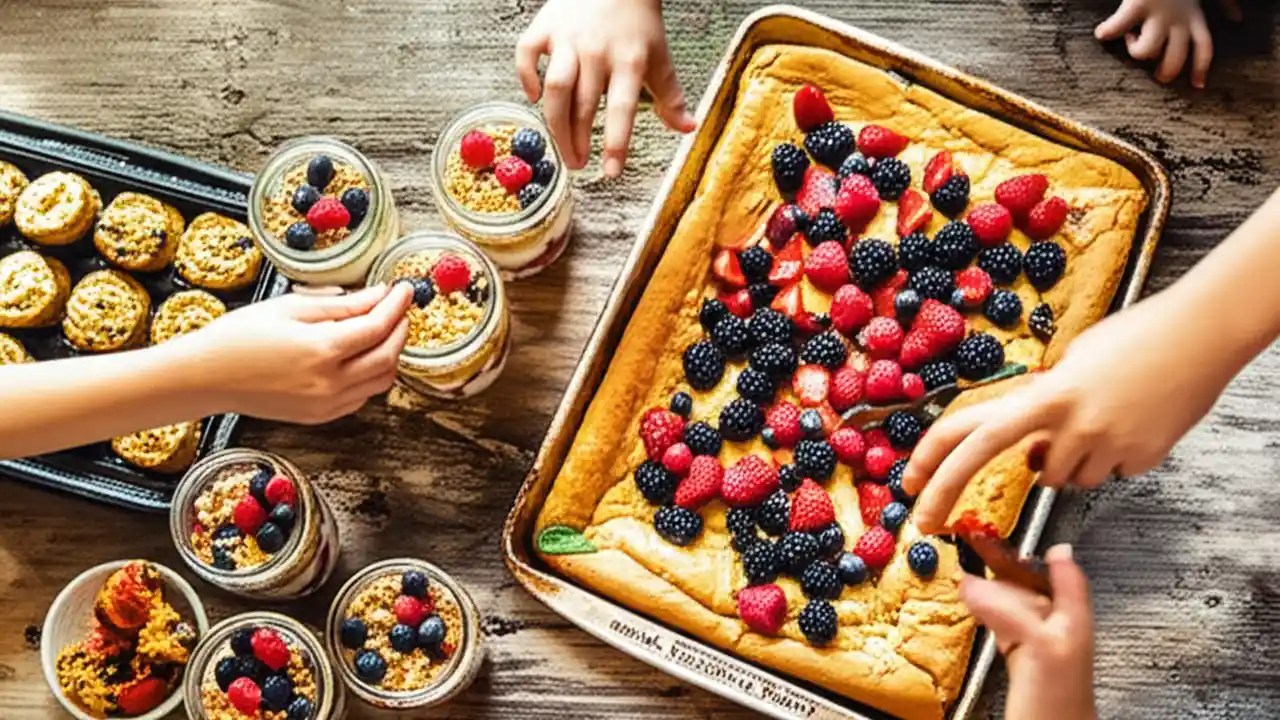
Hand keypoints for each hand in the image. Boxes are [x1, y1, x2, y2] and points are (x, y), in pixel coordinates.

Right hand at [184, 283, 410, 423]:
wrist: (206, 377)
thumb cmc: (239, 336)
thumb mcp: (290, 308)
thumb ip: (341, 305)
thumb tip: (379, 295)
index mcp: (321, 350)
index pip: (378, 326)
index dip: (397, 306)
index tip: (405, 290)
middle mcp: (330, 382)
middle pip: (388, 357)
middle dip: (400, 330)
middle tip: (399, 309)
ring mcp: (327, 404)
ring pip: (381, 381)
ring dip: (390, 354)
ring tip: (382, 330)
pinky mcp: (321, 416)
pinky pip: (362, 397)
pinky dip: (371, 375)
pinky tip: (361, 356)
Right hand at [516, 0, 696, 176]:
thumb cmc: (638, 22)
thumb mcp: (660, 57)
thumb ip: (671, 96)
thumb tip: (688, 128)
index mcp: (630, 61)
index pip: (622, 110)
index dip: (616, 143)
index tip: (611, 172)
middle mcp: (597, 52)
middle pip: (583, 106)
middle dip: (578, 141)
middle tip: (578, 165)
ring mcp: (568, 39)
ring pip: (555, 88)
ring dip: (555, 123)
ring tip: (560, 147)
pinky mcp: (545, 26)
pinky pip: (526, 53)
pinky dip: (526, 77)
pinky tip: (534, 98)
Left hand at [902, 291, 1227, 532]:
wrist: (1200, 334)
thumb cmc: (1132, 338)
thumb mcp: (1070, 364)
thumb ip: (1039, 407)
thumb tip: (1028, 449)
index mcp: (1041, 393)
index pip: (972, 433)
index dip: (933, 460)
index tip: (909, 487)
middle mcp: (1064, 423)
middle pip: (989, 463)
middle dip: (947, 494)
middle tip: (923, 524)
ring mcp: (1102, 446)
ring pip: (1061, 478)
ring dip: (1066, 461)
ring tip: (1097, 420)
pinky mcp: (1137, 460)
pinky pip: (1107, 473)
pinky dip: (1110, 458)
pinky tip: (1130, 424)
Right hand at [962, 544, 1095, 719]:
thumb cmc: (1058, 707)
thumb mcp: (1041, 647)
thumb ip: (1009, 611)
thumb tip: (973, 583)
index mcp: (1072, 621)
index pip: (1063, 572)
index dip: (1043, 548)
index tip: (1015, 526)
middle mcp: (1059, 631)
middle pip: (1033, 585)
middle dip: (1006, 562)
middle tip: (977, 542)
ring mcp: (1040, 650)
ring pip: (1016, 605)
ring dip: (992, 586)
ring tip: (969, 569)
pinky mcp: (1022, 668)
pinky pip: (1003, 629)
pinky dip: (986, 612)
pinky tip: (975, 609)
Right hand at [1094, 0, 1235, 87]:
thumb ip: (1223, 2)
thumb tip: (1237, 18)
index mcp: (1194, 15)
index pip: (1204, 48)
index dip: (1200, 69)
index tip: (1197, 86)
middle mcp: (1178, 19)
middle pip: (1174, 60)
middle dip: (1162, 72)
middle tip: (1152, 70)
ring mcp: (1156, 14)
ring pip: (1147, 52)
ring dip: (1135, 50)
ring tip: (1130, 38)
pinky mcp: (1135, 6)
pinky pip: (1116, 29)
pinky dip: (1106, 32)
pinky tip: (1102, 31)